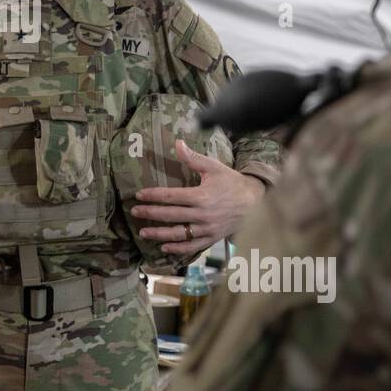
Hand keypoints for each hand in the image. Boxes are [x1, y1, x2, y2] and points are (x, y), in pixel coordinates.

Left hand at [132, 139, 264, 255]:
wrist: (255, 203)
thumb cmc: (232, 182)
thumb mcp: (213, 167)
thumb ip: (193, 158)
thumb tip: (177, 143)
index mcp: (201, 196)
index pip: (171, 196)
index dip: (153, 196)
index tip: (139, 195)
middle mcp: (202, 215)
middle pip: (170, 215)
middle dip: (150, 214)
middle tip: (134, 212)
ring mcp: (207, 229)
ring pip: (178, 234)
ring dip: (159, 234)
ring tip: (143, 233)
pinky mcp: (211, 238)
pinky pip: (192, 246)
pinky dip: (177, 248)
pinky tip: (164, 247)